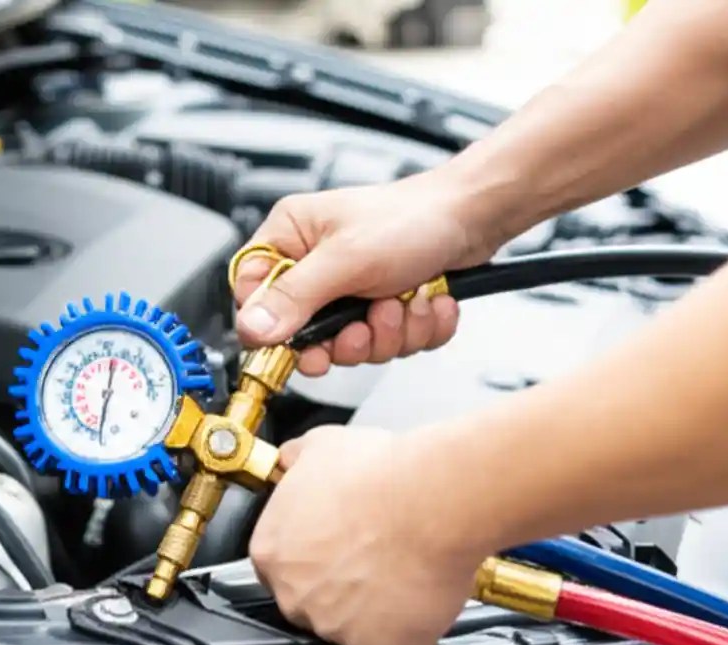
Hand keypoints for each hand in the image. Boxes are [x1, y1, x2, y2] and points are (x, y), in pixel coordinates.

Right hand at [233, 172, 498, 376]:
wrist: (475, 217)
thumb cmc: (414, 217)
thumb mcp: (346, 259)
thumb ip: (295, 297)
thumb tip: (252, 328)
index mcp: (291, 238)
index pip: (252, 294)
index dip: (273, 327)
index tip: (304, 344)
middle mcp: (315, 264)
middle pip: (304, 332)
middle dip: (347, 338)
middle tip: (365, 325)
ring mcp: (349, 288)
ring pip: (350, 344)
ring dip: (387, 333)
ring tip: (404, 302)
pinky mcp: (381, 305)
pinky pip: (385, 343)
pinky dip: (412, 331)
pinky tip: (423, 302)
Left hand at [249, 425, 487, 644]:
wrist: (430, 500)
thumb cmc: (379, 474)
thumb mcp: (319, 446)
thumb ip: (294, 460)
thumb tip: (289, 459)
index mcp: (271, 552)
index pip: (278, 567)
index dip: (310, 556)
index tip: (334, 546)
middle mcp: (294, 597)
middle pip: (308, 602)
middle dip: (336, 584)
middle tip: (369, 556)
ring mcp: (337, 628)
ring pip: (350, 626)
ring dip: (370, 605)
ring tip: (397, 567)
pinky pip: (392, 643)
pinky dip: (405, 624)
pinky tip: (416, 589)